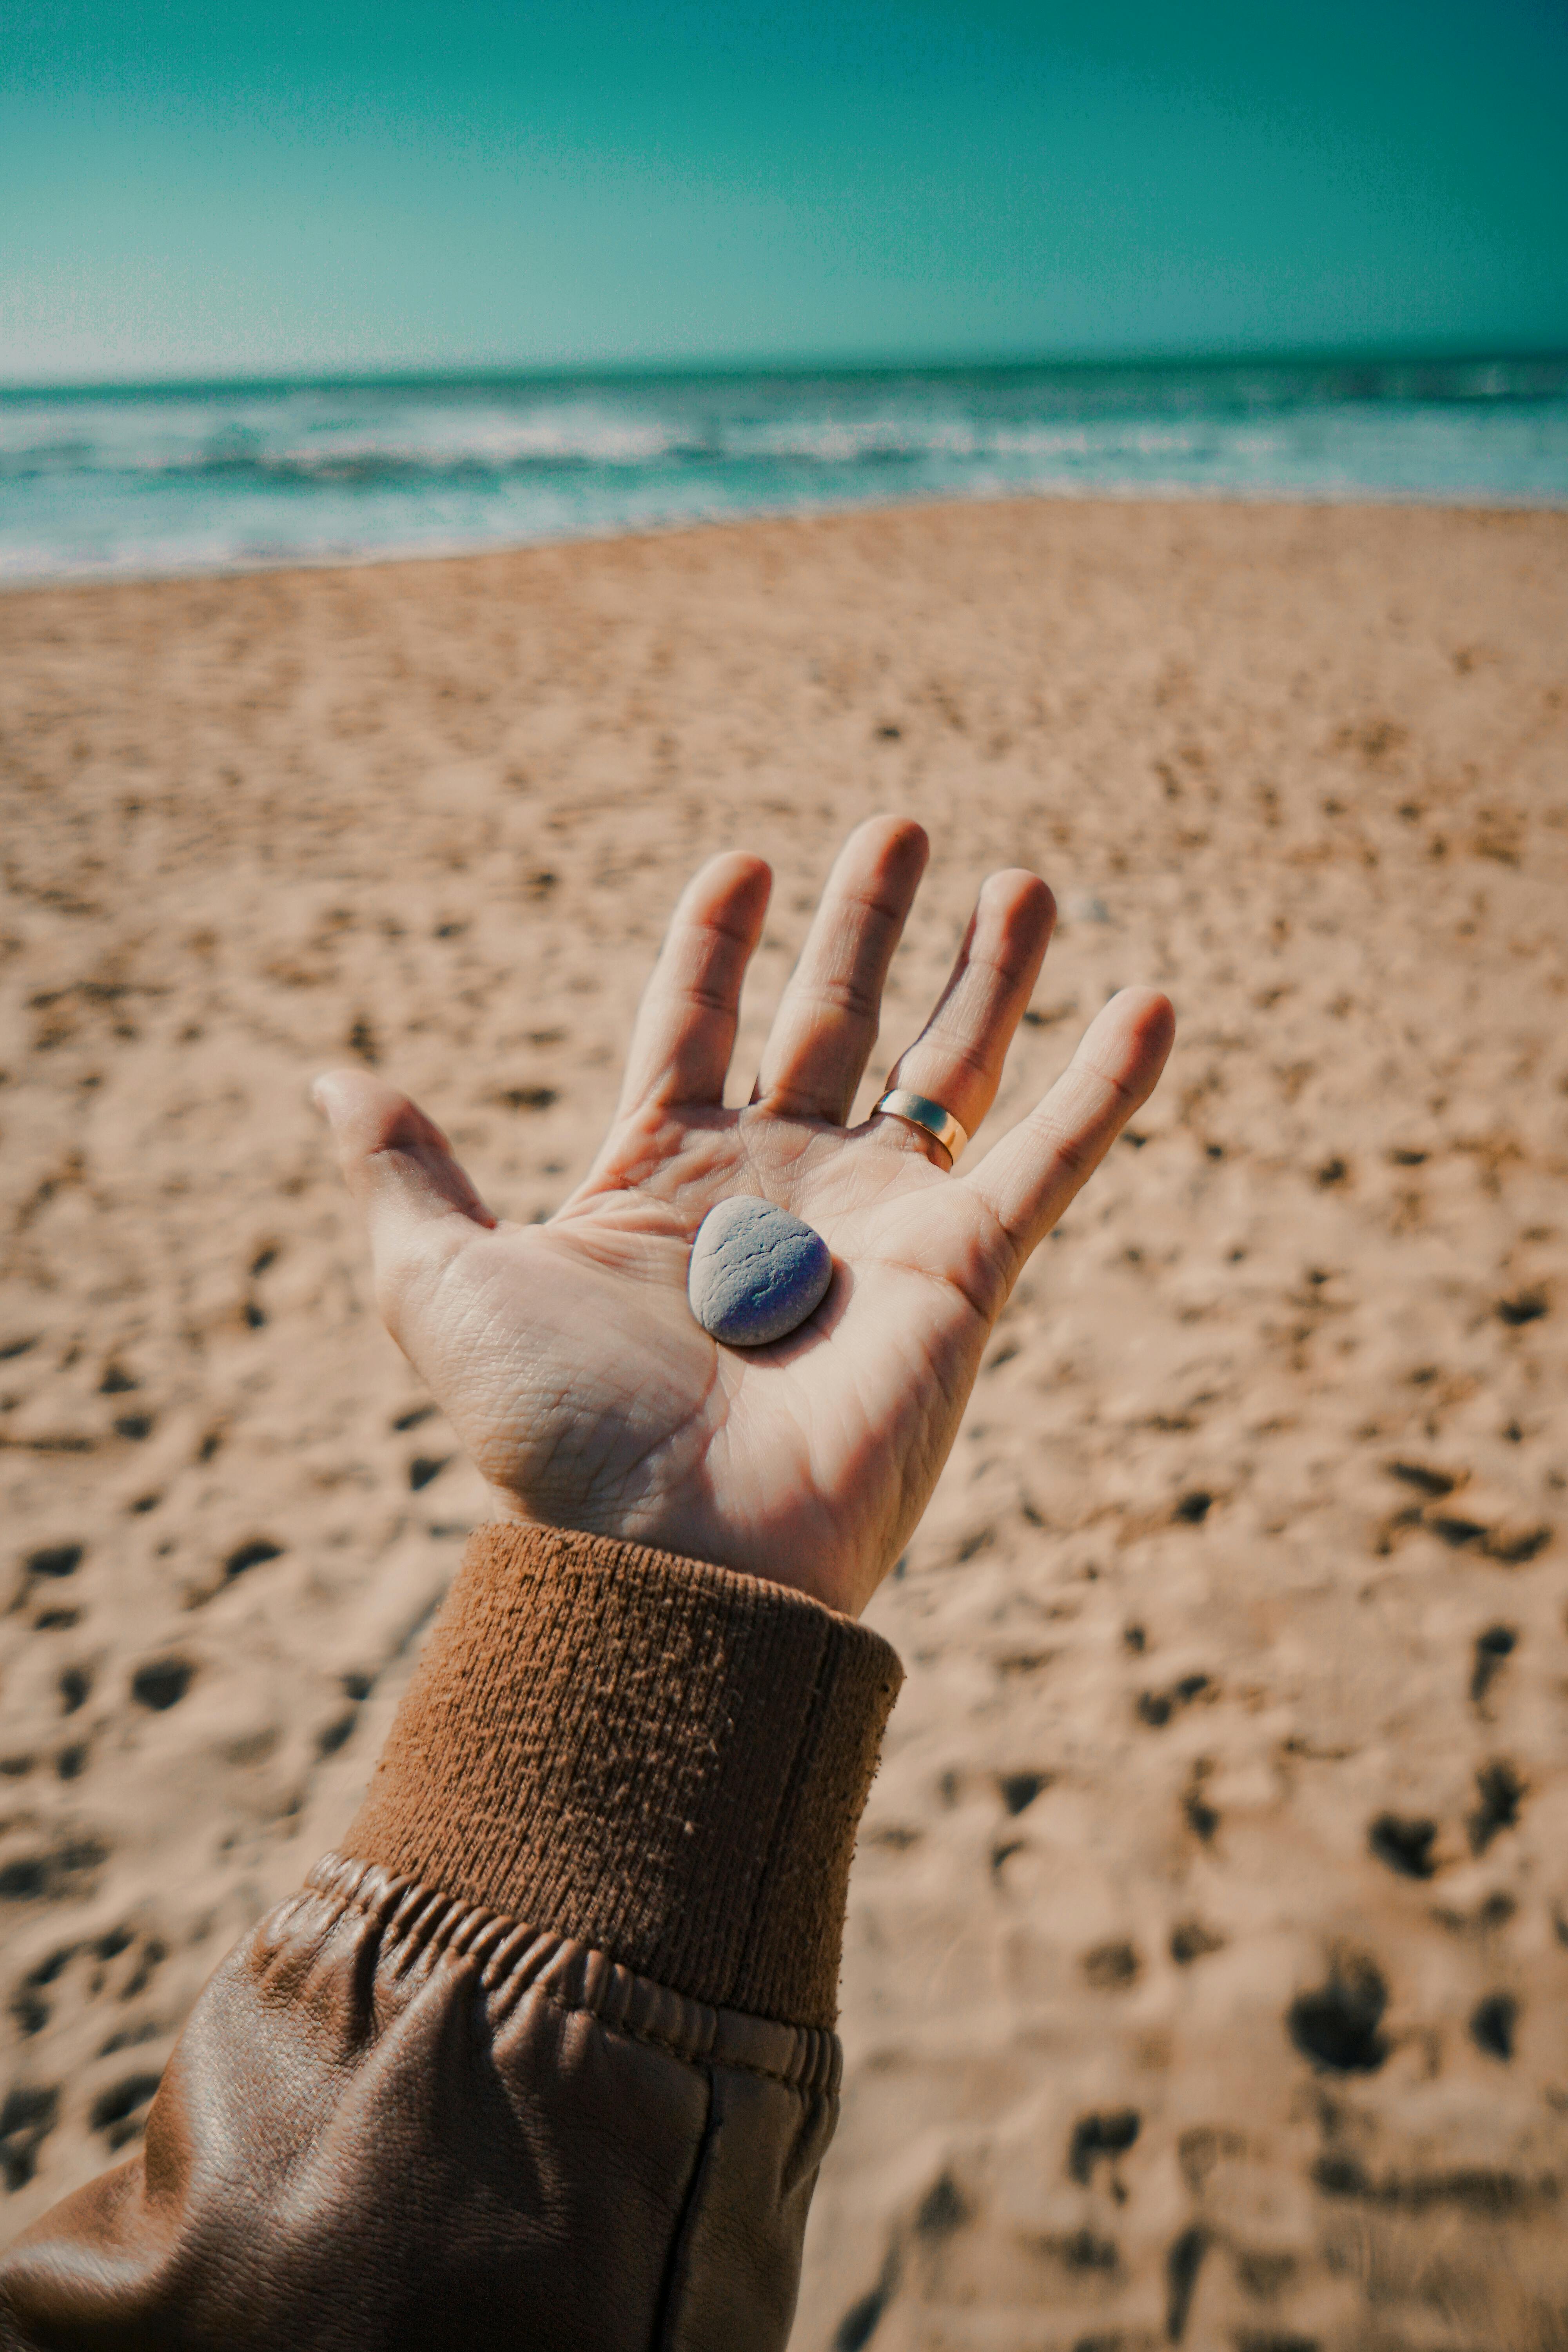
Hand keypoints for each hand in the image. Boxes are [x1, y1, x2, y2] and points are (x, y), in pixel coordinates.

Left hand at [314, 817, 1172, 1617]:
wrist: (672, 1551)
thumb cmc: (555, 1433)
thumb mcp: (445, 1286)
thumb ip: (405, 1176)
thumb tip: (332, 1083)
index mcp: (663, 1180)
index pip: (696, 1025)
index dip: (716, 945)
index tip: (740, 863)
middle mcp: (778, 1190)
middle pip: (834, 1021)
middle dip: (867, 925)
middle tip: (900, 825)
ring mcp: (878, 1226)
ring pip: (951, 1068)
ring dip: (991, 974)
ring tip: (1026, 881)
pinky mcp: (964, 1270)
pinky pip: (1051, 1159)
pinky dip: (1107, 1085)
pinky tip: (1152, 1000)